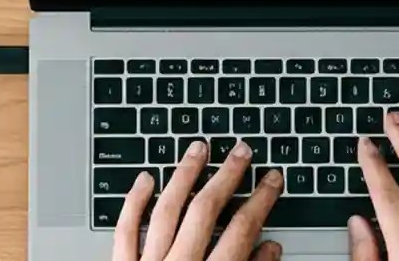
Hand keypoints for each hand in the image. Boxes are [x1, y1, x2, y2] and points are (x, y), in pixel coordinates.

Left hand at [113, 140, 284, 260]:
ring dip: (185, 176)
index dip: (261, 200)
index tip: (272, 180)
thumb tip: (270, 249)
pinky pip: (126, 230)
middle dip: (227, 176)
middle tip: (241, 151)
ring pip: (167, 210)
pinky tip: (146, 178)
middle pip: (205, 210)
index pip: (242, 229)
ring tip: (198, 149)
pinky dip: (135, 202)